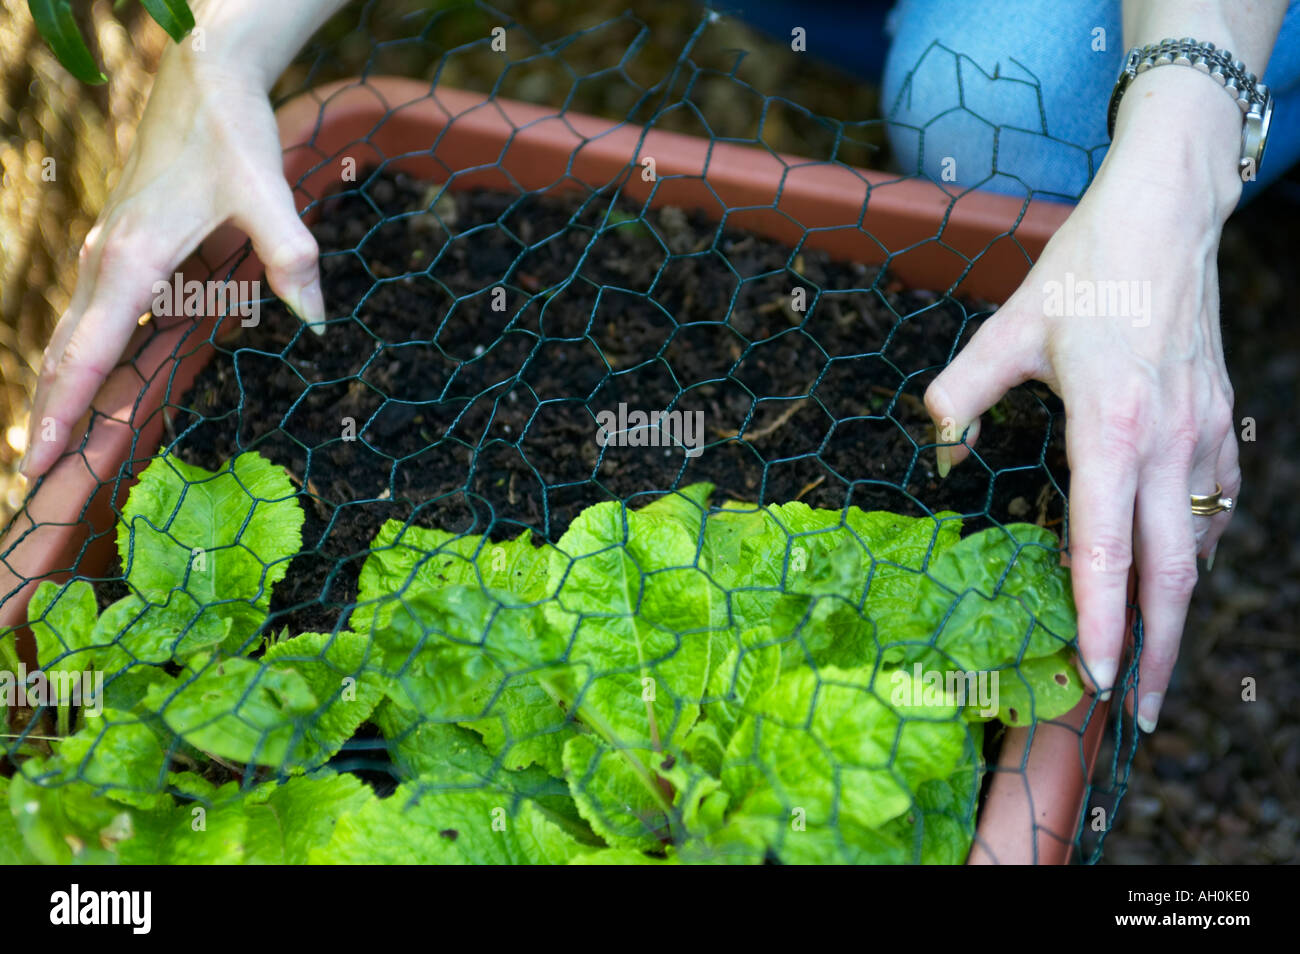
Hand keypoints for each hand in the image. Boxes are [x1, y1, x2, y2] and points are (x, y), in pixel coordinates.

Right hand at [20, 41, 324, 478]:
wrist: (203, 82)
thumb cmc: (231, 136)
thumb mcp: (269, 193)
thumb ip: (292, 257)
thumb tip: (315, 318)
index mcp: (134, 261)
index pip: (85, 354)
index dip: (62, 411)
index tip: (39, 461)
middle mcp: (107, 263)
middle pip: (63, 356)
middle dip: (47, 417)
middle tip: (34, 479)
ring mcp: (107, 256)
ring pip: (71, 337)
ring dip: (59, 392)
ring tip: (52, 448)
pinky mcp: (119, 251)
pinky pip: (92, 318)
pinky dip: (82, 359)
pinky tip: (94, 388)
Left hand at [925, 70, 1243, 732]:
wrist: (1166, 215)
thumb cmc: (1085, 271)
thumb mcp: (1007, 327)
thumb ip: (961, 396)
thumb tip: (941, 453)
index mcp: (1112, 424)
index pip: (1106, 546)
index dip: (1100, 618)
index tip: (1094, 676)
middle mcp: (1169, 441)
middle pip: (1171, 571)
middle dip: (1155, 649)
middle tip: (1136, 711)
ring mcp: (1205, 435)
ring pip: (1201, 546)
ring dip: (1179, 609)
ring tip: (1151, 661)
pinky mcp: (1222, 423)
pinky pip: (1217, 508)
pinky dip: (1198, 552)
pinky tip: (1177, 574)